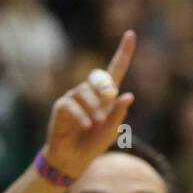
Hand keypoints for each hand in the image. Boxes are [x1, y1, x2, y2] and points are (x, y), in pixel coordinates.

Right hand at [44, 30, 136, 178]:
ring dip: (94, 108)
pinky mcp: (62, 106)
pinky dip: (81, 115)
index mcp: (106, 97)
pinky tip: (86, 125)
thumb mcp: (111, 131)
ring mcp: (74, 97)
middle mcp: (90, 92)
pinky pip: (72, 104)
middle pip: (99, 77)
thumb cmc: (94, 143)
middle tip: (109, 98)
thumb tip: (128, 95)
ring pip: (85, 92)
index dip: (123, 53)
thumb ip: (118, 114)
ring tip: (96, 123)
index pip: (116, 70)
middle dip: (104, 86)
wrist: (74, 158)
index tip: (130, 34)